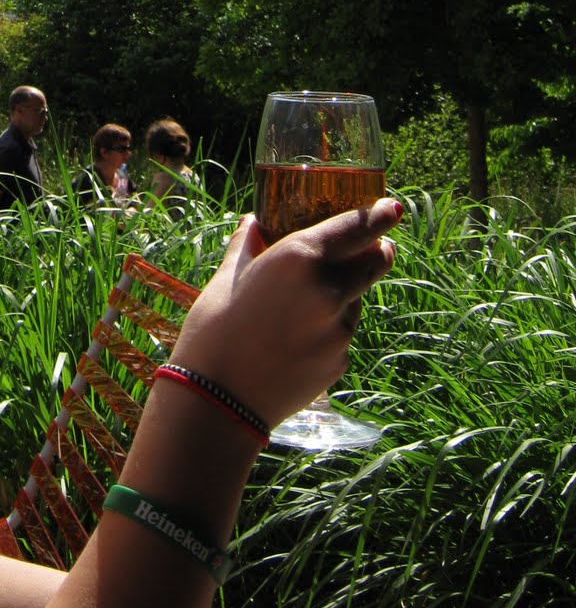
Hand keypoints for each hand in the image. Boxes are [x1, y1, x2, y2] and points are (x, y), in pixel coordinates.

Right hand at [170, 198, 400, 428]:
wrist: (219, 400)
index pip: (354, 227)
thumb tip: (253, 222)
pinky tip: (298, 334)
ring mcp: (340, 328)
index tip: (393, 207)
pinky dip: (331, 325)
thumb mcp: (228, 277)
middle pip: (373, 263)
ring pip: (356, 299)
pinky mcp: (341, 359)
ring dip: (346, 292)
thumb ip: (248, 244)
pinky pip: (343, 331)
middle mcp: (329, 289)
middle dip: (377, 252)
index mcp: (299, 257)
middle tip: (374, 245)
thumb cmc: (214, 328)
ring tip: (306, 301)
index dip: (379, 215)